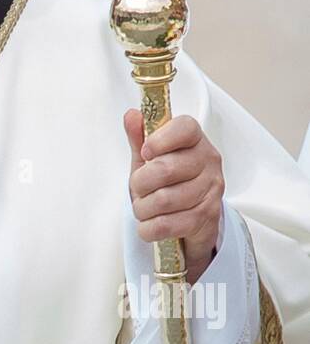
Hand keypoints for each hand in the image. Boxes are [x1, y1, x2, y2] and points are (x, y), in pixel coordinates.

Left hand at [124, 110, 224, 286]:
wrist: (189, 219)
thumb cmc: (168, 182)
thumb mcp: (150, 158)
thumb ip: (139, 137)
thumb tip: (131, 115)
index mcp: (195, 139)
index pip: (184, 128)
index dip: (159, 140)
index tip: (145, 153)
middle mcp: (209, 161)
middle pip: (165, 169)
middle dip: (140, 183)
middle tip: (139, 188)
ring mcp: (211, 190)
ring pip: (163, 200)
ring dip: (142, 208)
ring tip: (143, 208)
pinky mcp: (207, 218)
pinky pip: (166, 225)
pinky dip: (148, 228)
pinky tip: (149, 224)